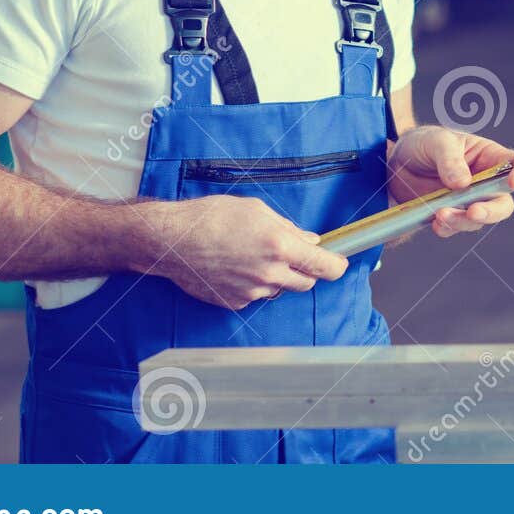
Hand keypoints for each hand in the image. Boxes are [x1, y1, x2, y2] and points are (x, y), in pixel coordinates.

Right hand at [141, 194, 346, 309]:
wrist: (172, 241)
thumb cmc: (211, 218)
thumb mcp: (257, 210)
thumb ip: (288, 228)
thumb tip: (309, 240)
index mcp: (279, 246)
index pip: (324, 266)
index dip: (337, 265)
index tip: (341, 263)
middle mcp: (269, 274)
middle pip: (306, 283)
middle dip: (307, 271)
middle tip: (294, 256)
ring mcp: (251, 292)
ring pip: (280, 289)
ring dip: (277, 277)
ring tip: (252, 256)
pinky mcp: (234, 303)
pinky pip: (256, 297)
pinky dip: (254, 285)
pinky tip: (235, 267)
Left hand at [387, 125, 513, 237]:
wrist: (396, 162)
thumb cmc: (425, 143)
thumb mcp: (436, 141)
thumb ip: (450, 159)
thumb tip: (463, 183)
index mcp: (491, 157)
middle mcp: (486, 183)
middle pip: (503, 203)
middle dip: (491, 211)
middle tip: (473, 212)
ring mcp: (469, 202)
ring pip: (479, 219)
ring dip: (462, 220)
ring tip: (440, 214)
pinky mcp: (451, 215)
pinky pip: (456, 227)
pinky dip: (447, 227)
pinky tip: (435, 221)